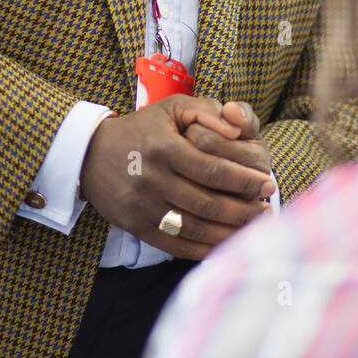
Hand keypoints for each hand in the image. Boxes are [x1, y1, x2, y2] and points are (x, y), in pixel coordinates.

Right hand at [79, 94, 274, 260]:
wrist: (89, 155)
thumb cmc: (141, 129)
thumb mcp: (170, 108)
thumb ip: (206, 111)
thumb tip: (237, 129)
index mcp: (163, 148)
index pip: (213, 169)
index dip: (244, 179)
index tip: (267, 183)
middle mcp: (152, 179)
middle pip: (208, 202)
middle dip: (244, 209)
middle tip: (268, 209)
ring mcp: (143, 207)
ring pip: (195, 228)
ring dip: (230, 232)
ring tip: (255, 229)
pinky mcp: (137, 227)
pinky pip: (177, 245)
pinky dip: (205, 249)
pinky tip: (227, 245)